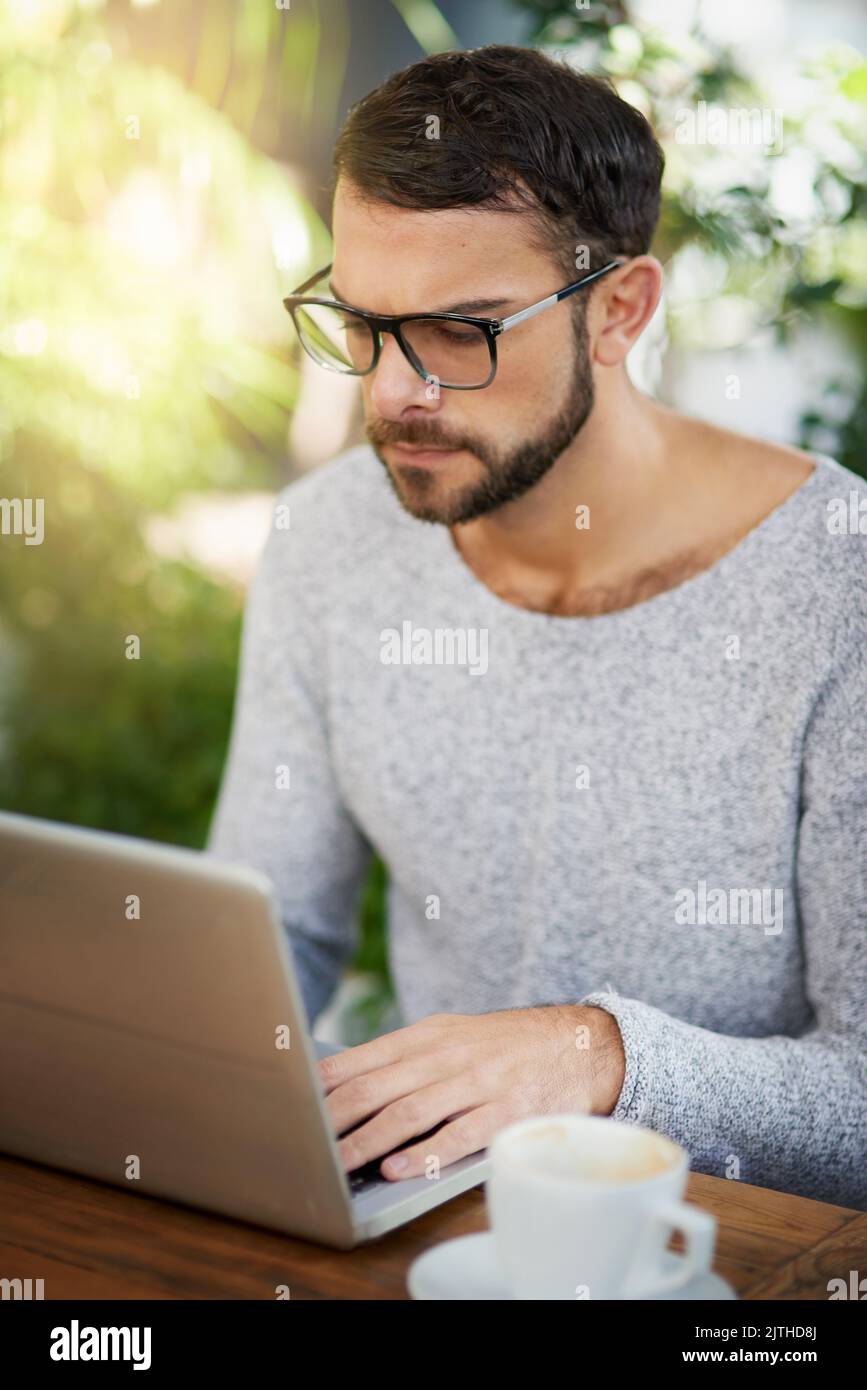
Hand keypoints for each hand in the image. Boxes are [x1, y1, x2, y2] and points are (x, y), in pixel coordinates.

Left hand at [316, 1004, 625, 1179]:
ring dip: (369, 1140)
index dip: (324, 1086)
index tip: (291, 1106)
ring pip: (411, 1111)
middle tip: (302, 1141)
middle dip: (334, 1118)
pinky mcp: (507, 1111)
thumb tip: (339, 1082)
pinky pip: (460, 1134)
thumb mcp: (450, 1036)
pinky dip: (426, 1153)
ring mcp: (478, 1083)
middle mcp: (447, 1056)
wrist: (578, 1044)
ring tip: (338, 1162)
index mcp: (427, 1036)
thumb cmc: (502, 1046)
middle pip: (378, 1087)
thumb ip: (402, 1058)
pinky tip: (398, 1167)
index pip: (362, 1060)